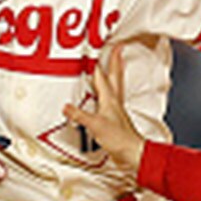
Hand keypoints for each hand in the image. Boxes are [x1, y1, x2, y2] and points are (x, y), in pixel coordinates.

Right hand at [63, 43, 145, 168]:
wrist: (132, 153)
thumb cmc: (120, 139)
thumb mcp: (95, 125)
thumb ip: (80, 115)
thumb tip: (67, 107)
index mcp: (110, 99)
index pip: (101, 76)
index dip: (97, 62)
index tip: (95, 48)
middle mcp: (114, 102)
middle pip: (114, 76)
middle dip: (115, 61)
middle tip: (117, 47)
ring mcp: (116, 110)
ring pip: (115, 86)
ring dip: (115, 73)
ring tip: (115, 63)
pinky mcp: (115, 119)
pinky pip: (111, 100)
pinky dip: (109, 92)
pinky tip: (105, 94)